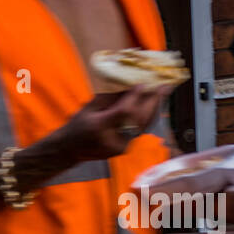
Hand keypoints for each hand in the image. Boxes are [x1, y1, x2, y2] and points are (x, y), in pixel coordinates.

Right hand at [52, 85, 172, 163]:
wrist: (70, 150)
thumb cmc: (77, 126)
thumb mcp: (89, 108)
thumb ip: (110, 97)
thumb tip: (129, 84)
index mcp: (99, 127)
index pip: (124, 111)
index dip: (135, 97)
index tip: (142, 83)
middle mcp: (112, 139)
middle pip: (138, 118)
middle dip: (152, 100)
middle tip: (163, 85)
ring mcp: (120, 146)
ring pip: (143, 125)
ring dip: (154, 108)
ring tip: (163, 92)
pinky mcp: (125, 148)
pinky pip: (140, 129)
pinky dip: (148, 116)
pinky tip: (154, 105)